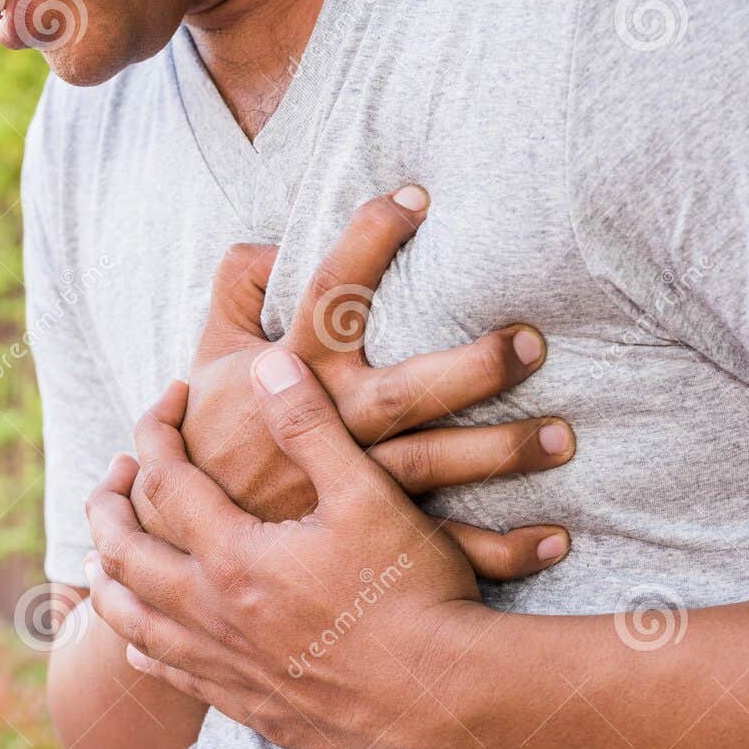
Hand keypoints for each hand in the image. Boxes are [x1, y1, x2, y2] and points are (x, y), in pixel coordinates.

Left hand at [85, 363, 500, 748]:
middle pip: (125, 554)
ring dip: (108, 581)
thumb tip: (266, 364)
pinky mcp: (249, 706)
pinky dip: (142, 648)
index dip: (156, 431)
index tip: (167, 402)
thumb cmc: (412, 592)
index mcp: (234, 557)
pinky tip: (138, 643)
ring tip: (100, 557)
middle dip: (108, 506)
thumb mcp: (367, 495)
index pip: (165, 480)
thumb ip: (311, 427)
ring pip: (134, 622)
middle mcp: (214, 615)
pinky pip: (171, 674)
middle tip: (115, 476)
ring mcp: (226, 666)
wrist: (445, 697)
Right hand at [181, 187, 573, 579]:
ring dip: (501, 454)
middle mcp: (326, 427)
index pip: (332, 292)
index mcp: (291, 372)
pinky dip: (501, 551)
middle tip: (530, 344)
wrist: (184, 536)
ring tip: (564, 437)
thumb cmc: (208, 434)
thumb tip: (272, 239)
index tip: (418, 197)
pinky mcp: (367, 537)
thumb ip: (237, 287)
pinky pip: (442, 544)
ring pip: (434, 466)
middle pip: (405, 391)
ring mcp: (349, 487)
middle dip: (469, 368)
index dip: (369, 240)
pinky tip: (555, 540)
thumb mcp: (209, 354)